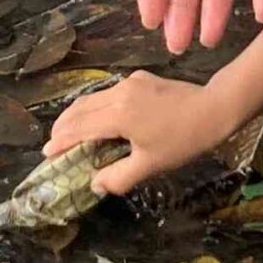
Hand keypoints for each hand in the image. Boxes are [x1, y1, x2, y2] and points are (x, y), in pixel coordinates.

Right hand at [47, 71, 236, 192]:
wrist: (214, 108)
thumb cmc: (182, 140)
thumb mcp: (150, 165)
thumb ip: (119, 177)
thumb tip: (95, 184)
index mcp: (118, 115)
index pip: (79, 128)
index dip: (61, 142)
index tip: (48, 154)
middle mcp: (119, 93)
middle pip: (80, 109)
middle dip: (64, 126)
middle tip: (54, 144)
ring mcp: (130, 82)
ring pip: (94, 98)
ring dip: (79, 115)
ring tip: (71, 132)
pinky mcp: (141, 79)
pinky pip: (109, 93)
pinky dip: (96, 107)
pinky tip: (100, 119)